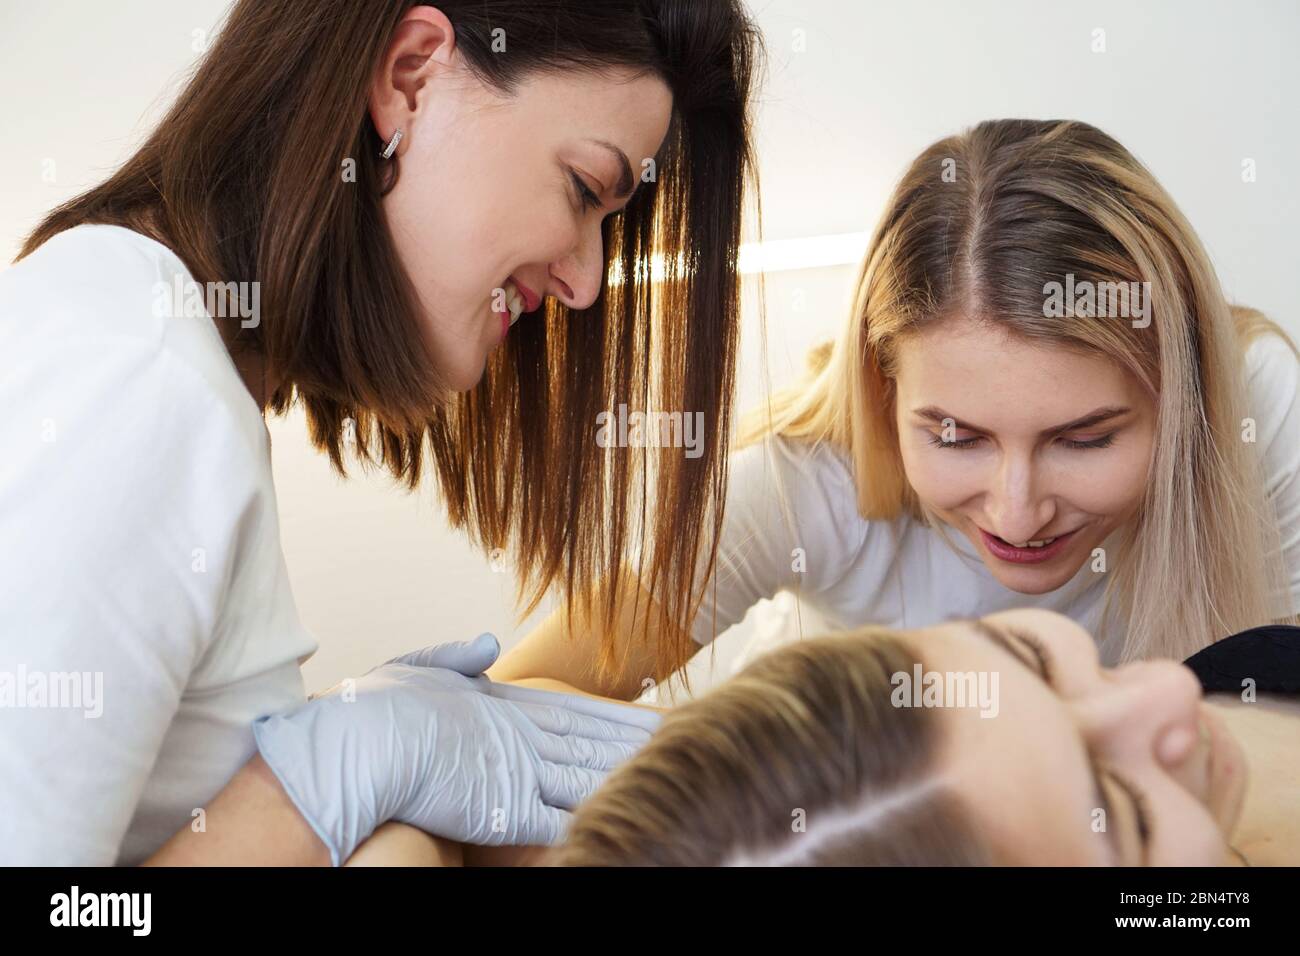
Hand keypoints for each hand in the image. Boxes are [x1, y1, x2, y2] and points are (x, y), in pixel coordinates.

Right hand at [253, 634, 654, 864]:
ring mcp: (517, 772)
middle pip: (593, 744)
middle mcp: (520, 736)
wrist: (358, 745)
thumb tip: (487, 639)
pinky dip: (589, 819)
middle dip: (635, 746)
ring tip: (667, 776)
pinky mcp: (506, 810)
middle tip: (681, 743)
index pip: (576, 710)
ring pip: (587, 778)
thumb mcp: (422, 669)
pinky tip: (620, 818)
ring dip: (626, 779)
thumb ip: (458, 657)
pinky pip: (558, 820)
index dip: (615, 715)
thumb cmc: (378, 709)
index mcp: (503, 704)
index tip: (648, 714)